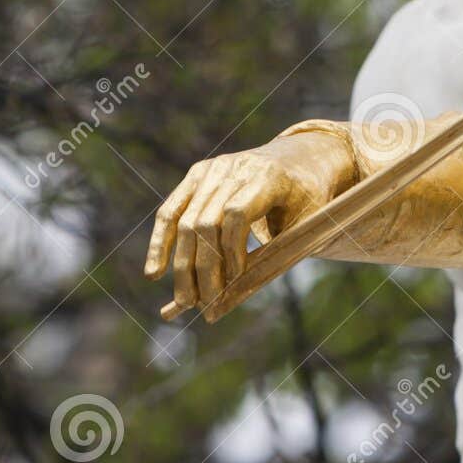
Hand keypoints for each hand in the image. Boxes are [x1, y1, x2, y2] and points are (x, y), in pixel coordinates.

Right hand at [144, 130, 354, 311]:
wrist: (300, 158)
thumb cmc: (306, 200)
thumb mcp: (307, 223)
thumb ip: (278, 252)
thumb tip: (236, 294)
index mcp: (269, 177)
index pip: (238, 213)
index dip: (233, 250)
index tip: (235, 280)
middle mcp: (236, 168)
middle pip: (207, 222)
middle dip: (204, 268)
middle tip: (205, 304)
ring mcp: (212, 169)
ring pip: (185, 221)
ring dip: (182, 265)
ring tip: (185, 300)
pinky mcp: (197, 175)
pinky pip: (171, 211)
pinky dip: (160, 243)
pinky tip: (155, 272)